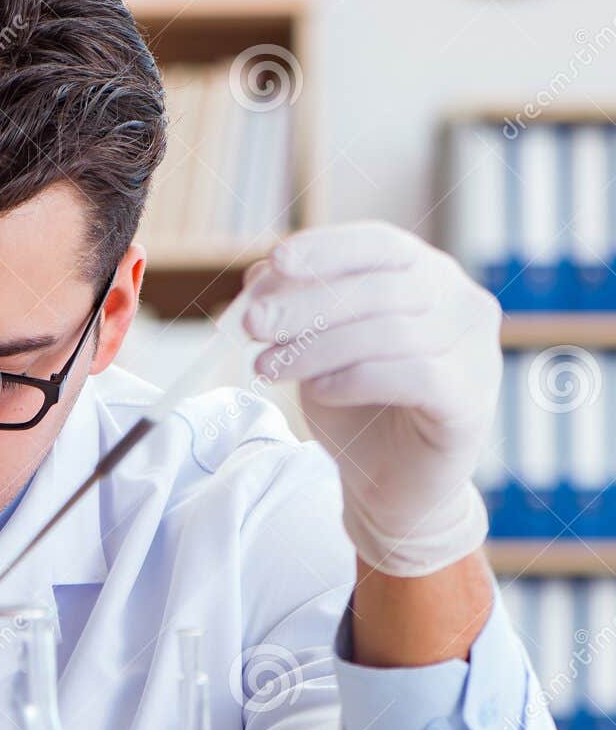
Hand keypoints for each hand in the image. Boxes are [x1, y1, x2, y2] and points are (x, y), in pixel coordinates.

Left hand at [241, 221, 499, 577]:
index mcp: (429, 278)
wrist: (390, 485)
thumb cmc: (357, 408)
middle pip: (382, 286)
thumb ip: (299, 310)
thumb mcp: (317, 351)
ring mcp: (477, 352)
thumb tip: (259, 273)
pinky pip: (412, 376)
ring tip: (267, 367)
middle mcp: (463, 305)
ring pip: (391, 331)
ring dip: (317, 347)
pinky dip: (354, 379)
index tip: (274, 261)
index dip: (327, 248)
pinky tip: (316, 391)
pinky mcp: (472, 401)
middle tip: (253, 324)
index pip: (381, 244)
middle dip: (307, 303)